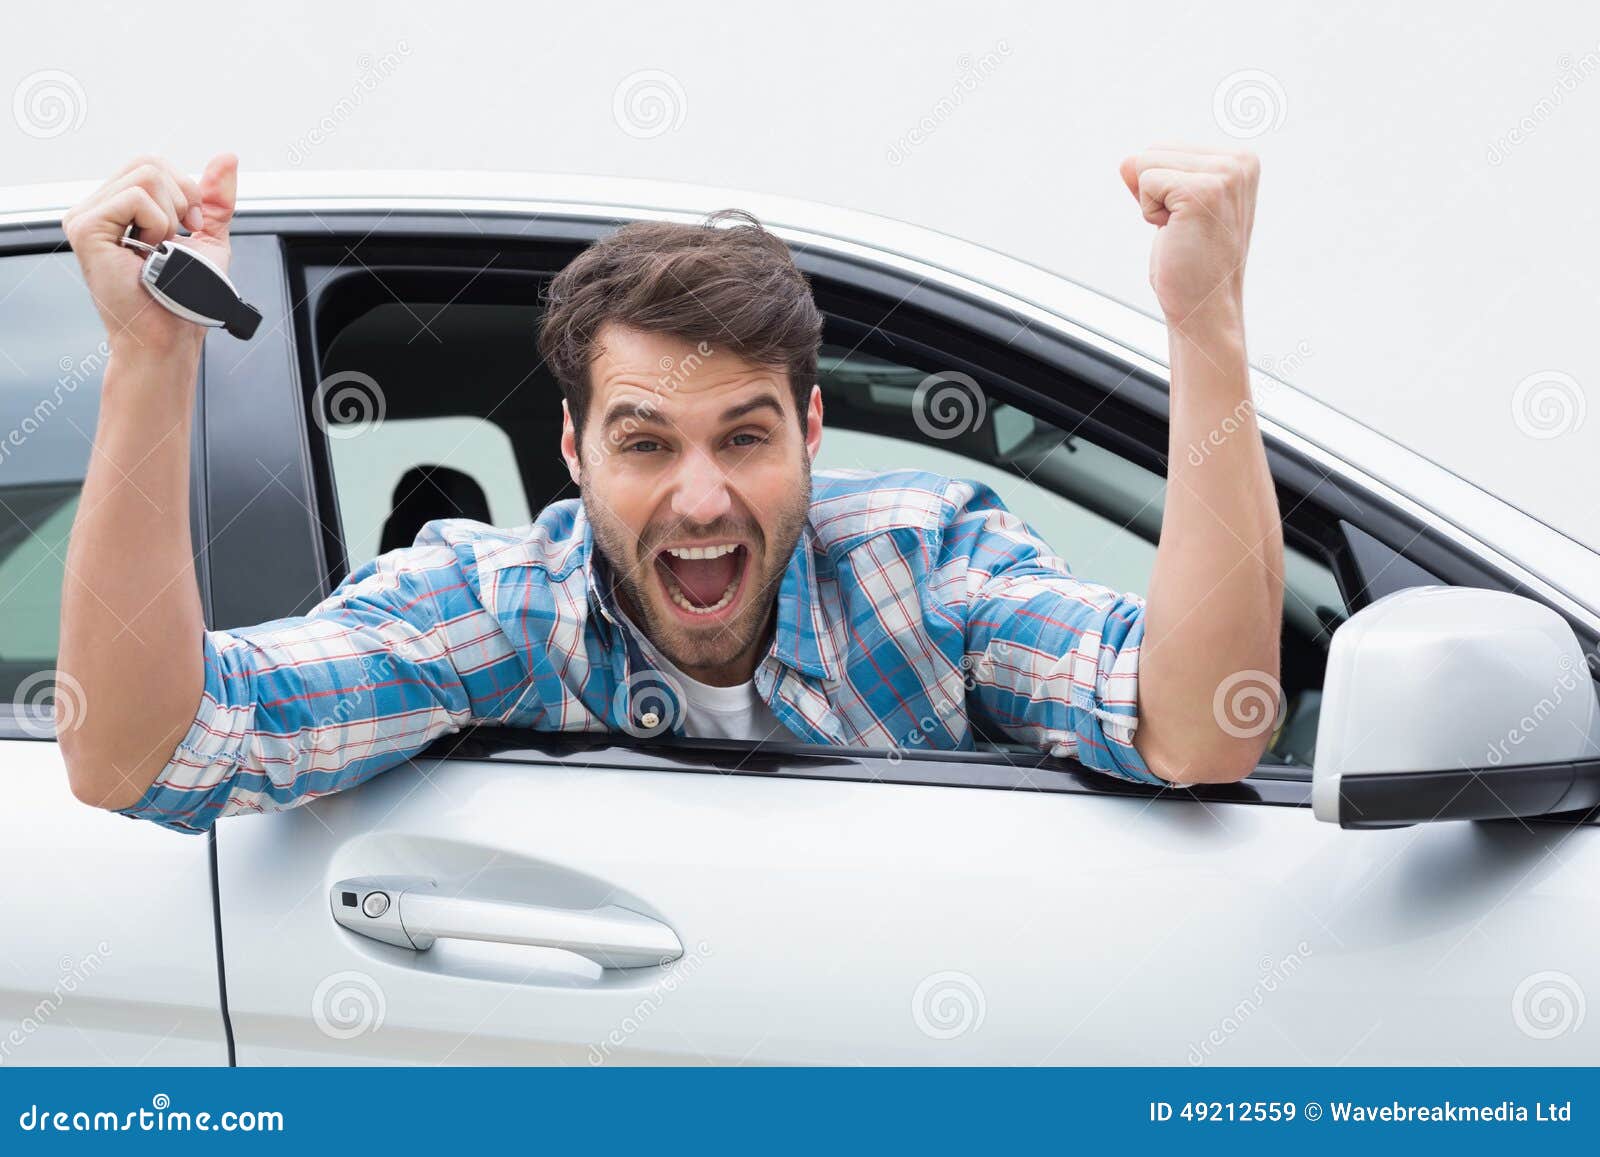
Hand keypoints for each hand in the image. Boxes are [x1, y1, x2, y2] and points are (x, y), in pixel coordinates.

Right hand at [62, 153, 237, 358]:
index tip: (193, 228)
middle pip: (150, 163)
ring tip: (158, 251)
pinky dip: (157, 224)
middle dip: (182, 201)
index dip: (186, 191)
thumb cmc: (184, 297)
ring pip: (145, 176)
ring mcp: (86, 216)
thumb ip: (216, 198)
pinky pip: (134, 197)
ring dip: (169, 218)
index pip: (153, 164)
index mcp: (119, 207)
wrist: (169, 336)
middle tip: (177, 241)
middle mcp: (97, 207)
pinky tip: (147, 252)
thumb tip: (227, 157)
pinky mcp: (85, 228)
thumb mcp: (209, 237)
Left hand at [1119, 146, 1257, 332]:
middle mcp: (1239, 161)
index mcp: (1241, 160)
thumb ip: (1162, 173)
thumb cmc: (1191, 262)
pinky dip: (1149, 213)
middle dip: (1153, 193)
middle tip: (1183, 228)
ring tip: (1181, 231)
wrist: (1205, 307)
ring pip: (1144, 164)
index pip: (1166, 148)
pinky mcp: (1202, 191)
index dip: (1160, 188)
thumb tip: (1125, 161)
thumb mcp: (1179, 205)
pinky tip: (1176, 233)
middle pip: (1152, 150)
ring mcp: (1225, 175)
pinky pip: (1145, 181)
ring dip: (1151, 204)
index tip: (1187, 219)